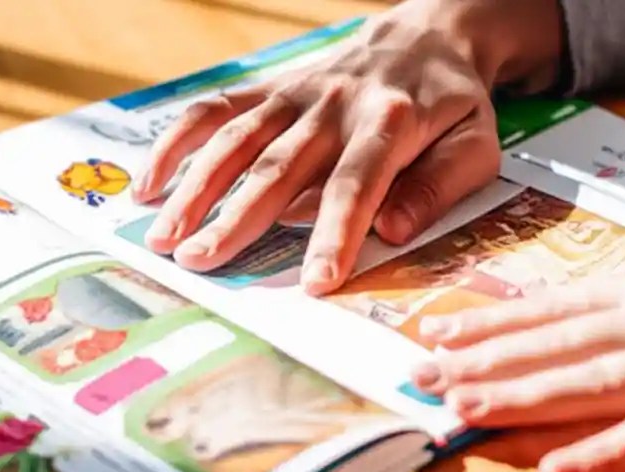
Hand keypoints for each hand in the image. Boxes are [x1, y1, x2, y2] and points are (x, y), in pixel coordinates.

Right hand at [132, 0, 563, 294]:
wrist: (427, 34)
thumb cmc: (451, 104)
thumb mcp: (477, 143)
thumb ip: (440, 187)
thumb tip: (394, 230)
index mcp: (391, 121)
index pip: (356, 186)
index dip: (334, 235)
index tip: (315, 284)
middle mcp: (334, 104)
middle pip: (278, 168)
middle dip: (237, 219)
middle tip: (201, 263)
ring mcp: (294, 93)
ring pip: (235, 141)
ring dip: (195, 189)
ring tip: (164, 237)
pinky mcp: (270, 88)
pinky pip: (215, 110)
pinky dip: (177, 143)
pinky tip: (148, 185)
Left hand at [410, 250, 624, 471]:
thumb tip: (584, 308)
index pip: (549, 309)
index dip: (487, 327)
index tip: (433, 337)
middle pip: (552, 345)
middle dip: (478, 364)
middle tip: (416, 379)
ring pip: (586, 382)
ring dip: (518, 400)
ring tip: (458, 413)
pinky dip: (605, 453)